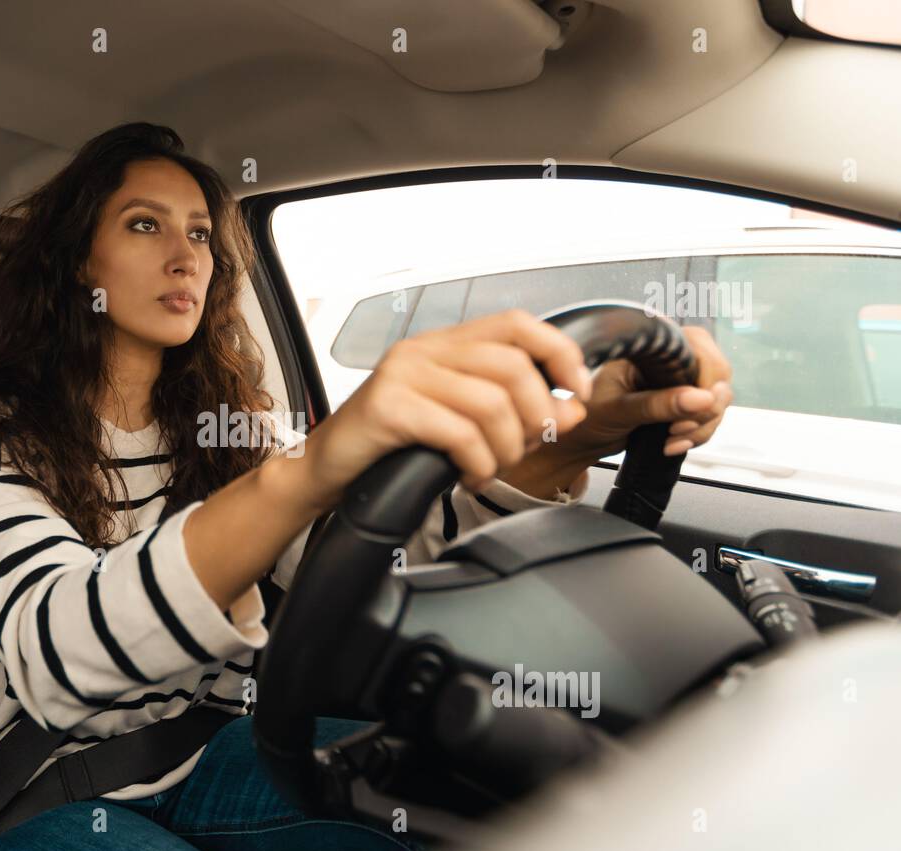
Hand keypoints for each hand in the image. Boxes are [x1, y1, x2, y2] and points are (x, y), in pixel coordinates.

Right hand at [299, 309, 593, 511]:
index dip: (559, 354)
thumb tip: (569, 408)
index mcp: (442, 344)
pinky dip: (479, 462)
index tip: (576, 392)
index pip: (518, 325)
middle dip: (537, 415)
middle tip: (527, 448)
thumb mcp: (456, 420)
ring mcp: (403, 375)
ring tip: (492, 467)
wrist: (324, 469)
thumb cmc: (388, 446)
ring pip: (491, 402)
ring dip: (507, 447)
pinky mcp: (389, 408)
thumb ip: (510, 409)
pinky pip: (459, 432)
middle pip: (512, 366)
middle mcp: (423, 350)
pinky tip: (470, 475)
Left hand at [551, 325, 733, 462]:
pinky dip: (697, 434)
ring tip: (672, 441)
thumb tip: (702, 398)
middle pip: (717, 375)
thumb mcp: (618, 410)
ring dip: (702, 426)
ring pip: (716, 399)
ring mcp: (677, 381)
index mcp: (650, 347)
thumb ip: (658, 405)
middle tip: (679, 430)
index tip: (697, 407)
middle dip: (706, 409)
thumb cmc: (585, 415)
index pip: (701, 350)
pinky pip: (707, 416)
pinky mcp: (681, 403)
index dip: (707, 381)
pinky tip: (674, 444)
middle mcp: (667, 359)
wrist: (578, 440)